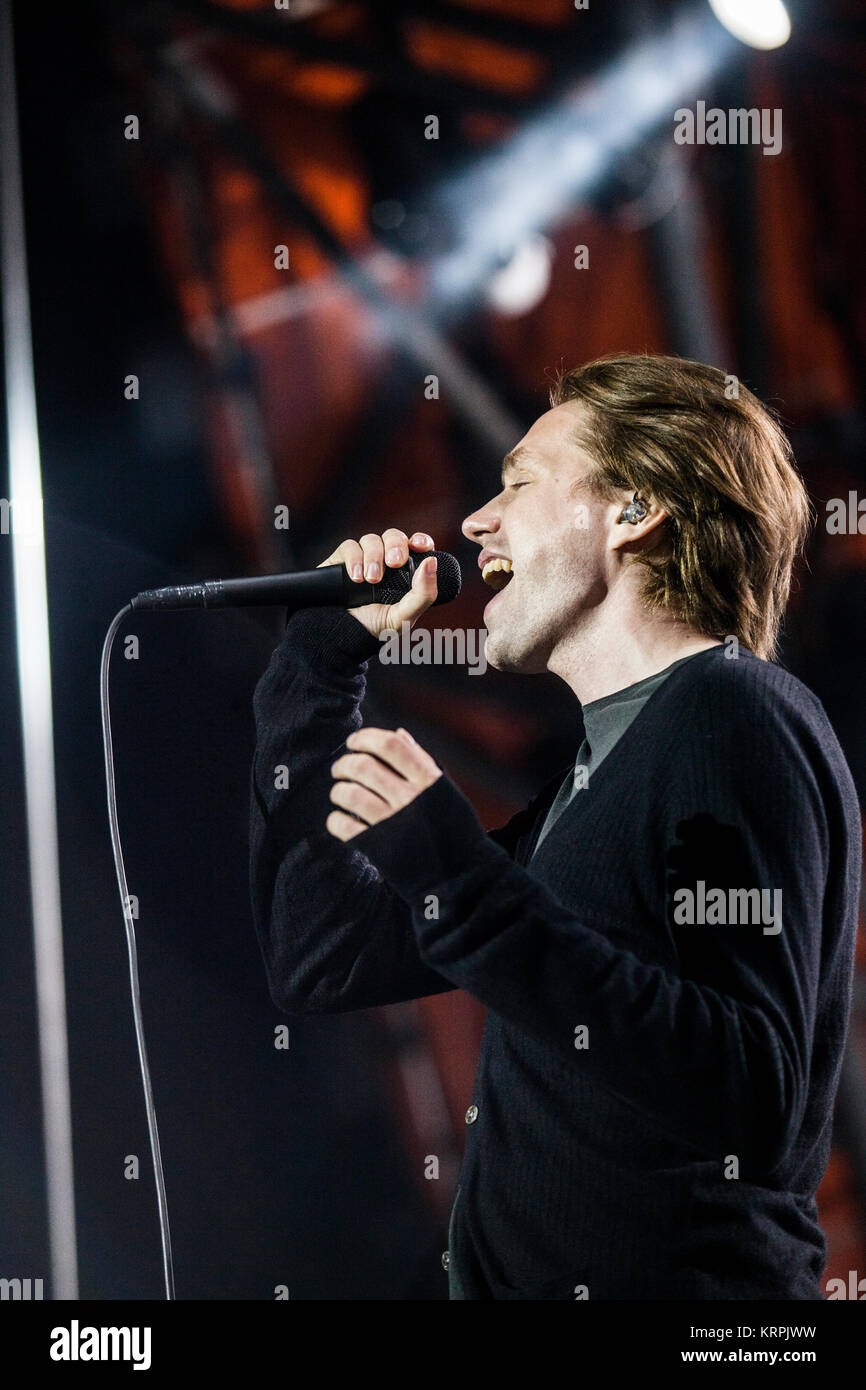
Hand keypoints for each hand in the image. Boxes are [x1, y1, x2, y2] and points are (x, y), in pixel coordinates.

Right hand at [317, 528, 437, 638]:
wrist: (342, 636)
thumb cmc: (376, 628)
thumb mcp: (405, 617)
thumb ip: (423, 594)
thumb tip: (431, 562)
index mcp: (405, 573)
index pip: (416, 546)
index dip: (420, 540)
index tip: (420, 546)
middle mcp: (385, 562)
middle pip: (394, 536)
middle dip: (396, 545)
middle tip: (394, 563)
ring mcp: (364, 559)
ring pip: (372, 539)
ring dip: (374, 557)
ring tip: (371, 580)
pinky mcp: (342, 560)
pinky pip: (349, 546)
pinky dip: (354, 559)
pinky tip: (356, 578)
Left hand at [326, 727, 441, 840]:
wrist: (458, 874)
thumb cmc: (452, 828)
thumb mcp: (446, 790)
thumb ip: (422, 761)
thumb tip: (398, 734)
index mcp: (427, 781)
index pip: (390, 745)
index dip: (365, 738)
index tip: (354, 741)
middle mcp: (410, 799)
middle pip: (363, 766)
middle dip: (344, 763)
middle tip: (340, 769)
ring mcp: (393, 823)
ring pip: (350, 794)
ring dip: (338, 790)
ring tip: (340, 793)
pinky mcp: (378, 847)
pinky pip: (344, 826)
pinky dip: (335, 820)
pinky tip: (340, 818)